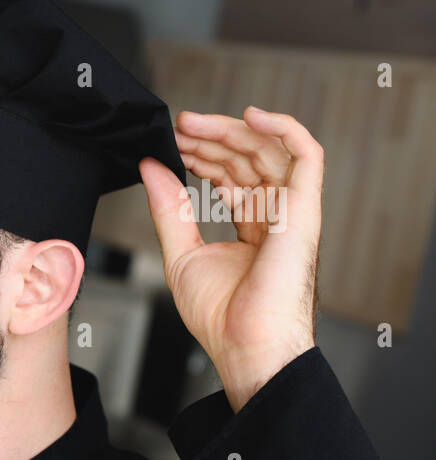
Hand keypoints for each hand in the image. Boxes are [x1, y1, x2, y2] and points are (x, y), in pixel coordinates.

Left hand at [139, 106, 321, 411]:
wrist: (243, 344)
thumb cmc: (220, 316)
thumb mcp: (181, 253)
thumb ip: (170, 208)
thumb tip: (151, 168)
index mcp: (252, 227)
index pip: (231, 176)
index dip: (203, 154)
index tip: (172, 143)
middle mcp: (275, 215)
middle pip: (247, 159)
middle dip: (211, 138)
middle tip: (177, 127)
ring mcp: (292, 210)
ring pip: (268, 151)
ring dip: (229, 131)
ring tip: (190, 123)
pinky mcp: (304, 209)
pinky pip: (307, 155)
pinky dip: (284, 128)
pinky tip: (250, 115)